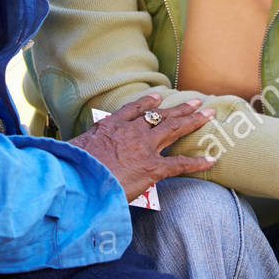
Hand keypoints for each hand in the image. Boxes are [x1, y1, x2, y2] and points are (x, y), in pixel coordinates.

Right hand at [67, 93, 216, 200]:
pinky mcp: (153, 168)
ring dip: (193, 121)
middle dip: (181, 108)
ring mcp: (144, 148)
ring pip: (174, 129)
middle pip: (161, 116)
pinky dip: (198, 162)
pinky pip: (180, 163)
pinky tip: (212, 160)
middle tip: (197, 102)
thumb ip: (78, 148)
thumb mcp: (73, 149)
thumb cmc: (72, 167)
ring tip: (208, 114)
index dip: (148, 103)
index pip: (133, 110)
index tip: (157, 97)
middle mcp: (131, 132)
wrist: (81, 180)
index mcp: (111, 126)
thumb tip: (67, 151)